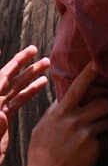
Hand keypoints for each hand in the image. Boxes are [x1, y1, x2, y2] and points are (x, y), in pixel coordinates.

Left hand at [0, 45, 49, 165]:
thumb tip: (2, 114)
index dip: (5, 65)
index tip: (2, 46)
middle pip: (7, 78)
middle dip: (20, 63)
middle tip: (34, 49)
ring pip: (16, 88)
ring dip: (30, 75)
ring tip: (46, 63)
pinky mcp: (5, 118)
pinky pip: (19, 100)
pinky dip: (31, 90)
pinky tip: (43, 83)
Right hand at [16, 63, 107, 165]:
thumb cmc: (41, 152)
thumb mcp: (43, 126)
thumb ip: (56, 110)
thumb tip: (65, 97)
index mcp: (61, 113)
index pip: (77, 88)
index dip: (89, 73)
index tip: (99, 61)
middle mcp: (75, 121)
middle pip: (104, 103)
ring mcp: (86, 134)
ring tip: (103, 129)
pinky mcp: (95, 148)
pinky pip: (107, 139)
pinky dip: (105, 142)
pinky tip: (97, 148)